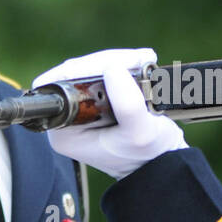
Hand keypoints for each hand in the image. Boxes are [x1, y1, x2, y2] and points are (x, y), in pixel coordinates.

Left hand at [33, 48, 187, 179]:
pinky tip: (143, 62)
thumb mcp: (140, 134)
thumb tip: (113, 68)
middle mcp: (67, 119)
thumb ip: (127, 105)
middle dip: (107, 62)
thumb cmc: (148, 155)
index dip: (82, 70)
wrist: (163, 161)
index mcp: (64, 132)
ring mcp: (81, 108)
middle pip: (75, 73)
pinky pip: (103, 72)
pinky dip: (124, 65)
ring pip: (90, 69)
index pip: (59, 86)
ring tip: (145, 59)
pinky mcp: (97, 99)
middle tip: (137, 60)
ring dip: (119, 61)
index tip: (113, 65)